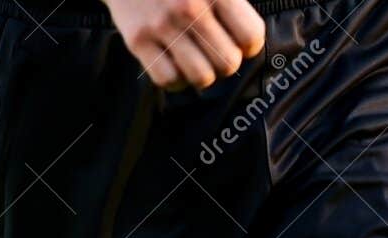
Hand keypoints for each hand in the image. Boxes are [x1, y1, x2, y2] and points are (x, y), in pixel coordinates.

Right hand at [104, 0, 265, 91]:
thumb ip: (229, 4)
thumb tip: (248, 42)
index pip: (251, 36)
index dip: (248, 46)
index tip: (238, 42)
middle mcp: (189, 7)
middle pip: (228, 63)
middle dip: (224, 63)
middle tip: (212, 51)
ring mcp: (161, 24)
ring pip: (202, 77)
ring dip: (202, 74)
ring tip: (194, 59)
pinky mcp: (137, 38)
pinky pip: (169, 80)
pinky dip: (174, 79)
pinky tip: (173, 62)